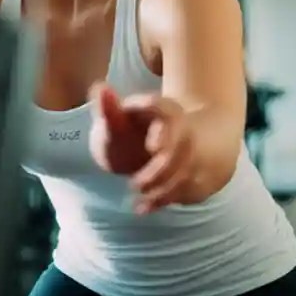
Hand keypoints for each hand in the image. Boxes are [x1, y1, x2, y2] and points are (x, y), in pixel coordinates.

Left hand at [89, 83, 195, 213]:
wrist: (154, 147)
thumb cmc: (131, 130)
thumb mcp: (118, 119)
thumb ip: (108, 107)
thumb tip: (99, 87)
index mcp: (165, 110)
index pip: (170, 115)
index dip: (165, 131)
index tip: (152, 147)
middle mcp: (185, 130)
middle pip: (183, 149)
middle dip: (162, 169)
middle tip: (134, 183)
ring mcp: (195, 152)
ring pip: (188, 172)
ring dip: (163, 188)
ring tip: (136, 193)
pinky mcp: (196, 174)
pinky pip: (188, 189)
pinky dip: (166, 200)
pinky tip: (143, 208)